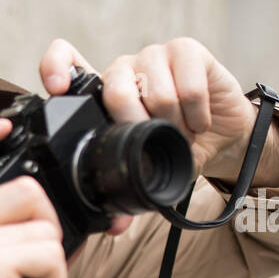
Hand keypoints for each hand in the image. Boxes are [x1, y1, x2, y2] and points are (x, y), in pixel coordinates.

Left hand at [39, 37, 257, 234]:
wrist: (222, 135)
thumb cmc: (177, 147)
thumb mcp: (146, 169)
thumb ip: (125, 191)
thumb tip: (115, 227)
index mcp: (102, 93)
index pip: (65, 58)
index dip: (57, 66)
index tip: (57, 87)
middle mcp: (124, 70)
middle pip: (116, 89)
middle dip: (140, 127)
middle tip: (157, 140)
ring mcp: (154, 57)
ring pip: (157, 94)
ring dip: (176, 125)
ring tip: (182, 132)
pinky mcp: (187, 50)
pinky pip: (189, 87)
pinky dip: (196, 115)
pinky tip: (198, 122)